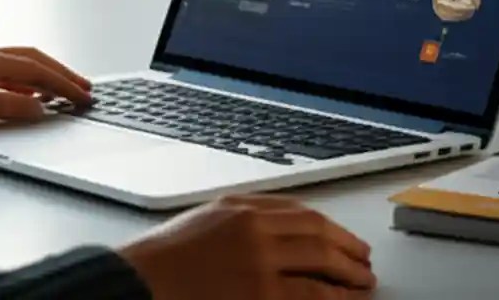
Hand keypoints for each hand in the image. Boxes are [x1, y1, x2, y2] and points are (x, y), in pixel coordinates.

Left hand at [0, 45, 91, 124]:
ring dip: (41, 74)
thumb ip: (0, 105)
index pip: (35, 70)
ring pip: (14, 62)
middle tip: (84, 88)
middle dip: (60, 73)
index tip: (85, 96)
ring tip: (60, 88)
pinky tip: (17, 91)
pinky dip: (18, 78)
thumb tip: (38, 108)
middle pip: (30, 59)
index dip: (63, 84)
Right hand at [119, 194, 375, 299]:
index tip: (341, 236)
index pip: (298, 210)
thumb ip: (239, 222)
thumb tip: (278, 232)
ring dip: (349, 272)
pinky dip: (335, 297)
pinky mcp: (262, 293)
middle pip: (317, 231)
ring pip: (321, 259)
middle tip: (363, 260)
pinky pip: (312, 294)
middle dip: (347, 246)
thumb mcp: (201, 223)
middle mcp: (253, 227)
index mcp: (239, 207)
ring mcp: (259, 260)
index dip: (327, 225)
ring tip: (362, 282)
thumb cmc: (159, 262)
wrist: (135, 285)